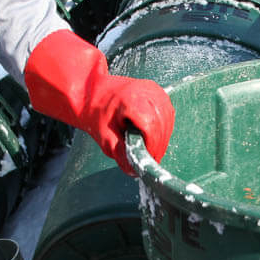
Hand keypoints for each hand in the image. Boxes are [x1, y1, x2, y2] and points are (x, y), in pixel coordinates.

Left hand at [24, 30, 172, 174]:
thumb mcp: (104, 136)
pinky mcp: (158, 91)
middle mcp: (146, 91)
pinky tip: (153, 135)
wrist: (92, 92)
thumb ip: (119, 153)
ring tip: (152, 149)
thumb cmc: (96, 112)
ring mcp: (154, 89)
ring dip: (163, 137)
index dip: (152, 146)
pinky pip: (167, 113)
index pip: (151, 127)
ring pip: (167, 118)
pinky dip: (163, 127)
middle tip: (152, 158)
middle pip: (161, 123)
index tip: (149, 159)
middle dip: (159, 144)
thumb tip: (134, 170)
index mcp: (131, 100)